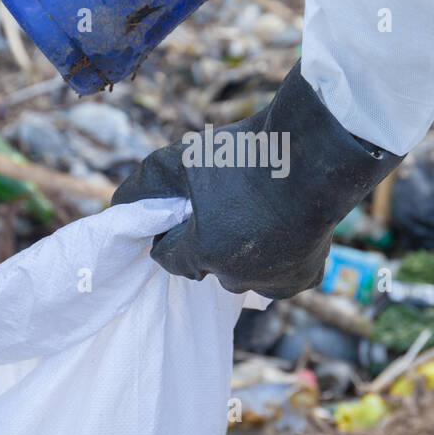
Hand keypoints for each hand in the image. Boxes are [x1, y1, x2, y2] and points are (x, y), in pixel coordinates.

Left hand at [112, 62, 402, 298]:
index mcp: (204, 250)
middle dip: (211, 243)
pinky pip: (278, 279)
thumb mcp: (184, 159)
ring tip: (257, 216)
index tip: (190, 211)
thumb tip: (118, 205)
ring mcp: (272, 281)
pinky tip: (282, 231)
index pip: (169, 258)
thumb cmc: (246, 153)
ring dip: (243, 256)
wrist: (315, 153)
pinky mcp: (302, 280)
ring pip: (243, 276)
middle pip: (208, 267)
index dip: (175, 232)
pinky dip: (277, 261)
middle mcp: (236, 276)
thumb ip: (145, 184)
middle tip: (230, 206)